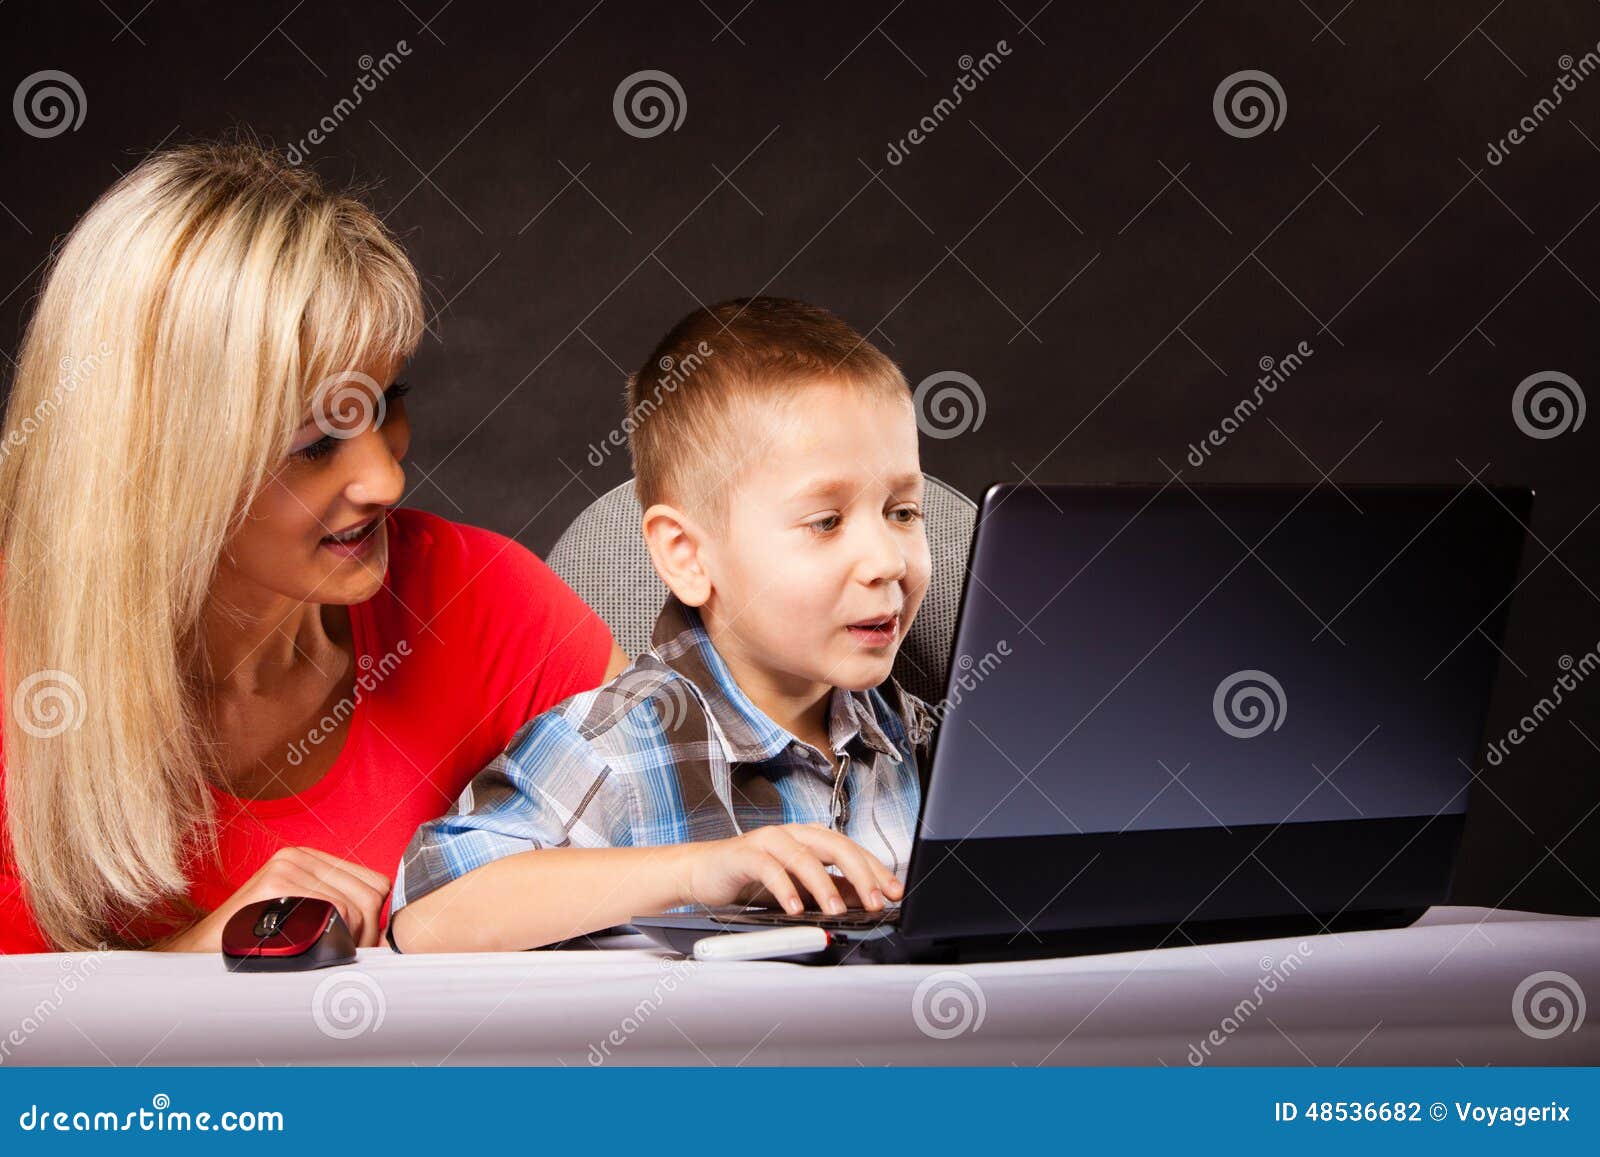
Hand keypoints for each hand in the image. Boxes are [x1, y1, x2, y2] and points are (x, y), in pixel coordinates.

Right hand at [155, 847, 390, 951]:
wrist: (195, 954)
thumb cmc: (252, 945)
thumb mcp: (299, 921)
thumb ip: (337, 916)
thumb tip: (386, 938)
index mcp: (310, 860)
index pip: (374, 884)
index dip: (374, 921)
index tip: (359, 947)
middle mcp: (299, 856)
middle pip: (370, 895)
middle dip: (368, 935)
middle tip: (348, 960)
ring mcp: (286, 867)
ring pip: (354, 907)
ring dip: (350, 942)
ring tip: (326, 960)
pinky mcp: (274, 884)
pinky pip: (332, 912)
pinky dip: (329, 939)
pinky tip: (308, 952)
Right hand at [678, 824, 903, 915]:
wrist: (703, 873)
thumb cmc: (751, 878)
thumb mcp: (799, 888)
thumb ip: (829, 889)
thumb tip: (864, 899)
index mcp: (810, 839)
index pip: (852, 850)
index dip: (876, 870)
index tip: (894, 892)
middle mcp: (793, 834)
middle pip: (835, 846)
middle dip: (860, 874)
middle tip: (875, 901)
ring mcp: (768, 841)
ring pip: (804, 856)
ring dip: (824, 885)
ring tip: (837, 910)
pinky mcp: (744, 854)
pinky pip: (769, 868)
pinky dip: (784, 889)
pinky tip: (795, 908)